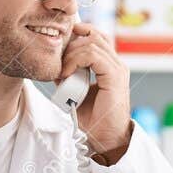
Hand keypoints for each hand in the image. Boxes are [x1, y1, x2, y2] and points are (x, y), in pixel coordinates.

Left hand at [58, 23, 132, 160]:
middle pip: (93, 35)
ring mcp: (117, 69)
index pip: (95, 36)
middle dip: (71, 44)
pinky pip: (93, 55)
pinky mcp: (114, 76)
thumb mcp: (76, 91)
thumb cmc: (94, 119)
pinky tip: (67, 74)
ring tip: (62, 71)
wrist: (106, 138)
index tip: (60, 49)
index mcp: (110, 65)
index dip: (77, 35)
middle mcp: (116, 64)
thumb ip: (69, 75)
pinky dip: (76, 60)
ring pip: (92, 42)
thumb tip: (55, 64)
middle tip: (59, 62)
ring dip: (71, 54)